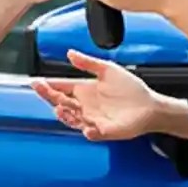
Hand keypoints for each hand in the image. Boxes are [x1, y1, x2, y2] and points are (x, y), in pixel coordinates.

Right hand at [31, 50, 159, 140]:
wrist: (149, 105)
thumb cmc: (131, 89)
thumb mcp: (108, 70)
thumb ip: (88, 63)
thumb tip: (70, 53)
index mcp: (84, 91)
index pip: (61, 88)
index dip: (48, 86)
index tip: (37, 82)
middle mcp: (85, 106)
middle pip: (61, 103)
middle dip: (50, 97)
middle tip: (43, 90)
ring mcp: (93, 120)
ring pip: (72, 119)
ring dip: (65, 114)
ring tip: (59, 107)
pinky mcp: (105, 131)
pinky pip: (93, 133)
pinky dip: (89, 131)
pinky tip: (87, 127)